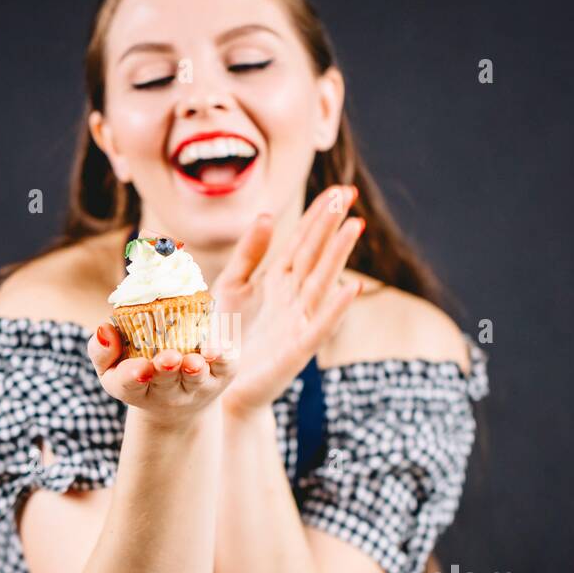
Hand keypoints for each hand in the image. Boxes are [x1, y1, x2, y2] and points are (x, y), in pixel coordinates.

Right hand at [87, 322, 236, 428]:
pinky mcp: (221, 376)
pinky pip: (225, 367)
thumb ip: (101, 351)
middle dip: (167, 369)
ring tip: (195, 360)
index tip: (138, 368)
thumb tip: (104, 329)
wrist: (180, 399)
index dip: (132, 377)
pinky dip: (223, 357)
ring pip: (196, 378)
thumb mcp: (111, 368)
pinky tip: (219, 347)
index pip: (130, 385)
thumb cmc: (139, 372)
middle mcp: (167, 392)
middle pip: (166, 382)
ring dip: (196, 368)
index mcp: (136, 389)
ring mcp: (196, 386)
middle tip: (168, 358)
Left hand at [210, 184, 364, 416]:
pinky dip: (336, 308)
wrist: (218, 384)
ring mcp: (298, 323)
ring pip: (322, 282)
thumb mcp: (233, 286)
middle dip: (332, 225)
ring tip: (355, 226)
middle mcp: (294, 298)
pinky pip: (319, 326)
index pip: (303, 241)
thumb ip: (250, 253)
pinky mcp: (296, 350)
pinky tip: (353, 287)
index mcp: (280, 281)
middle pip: (316, 255)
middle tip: (349, 193)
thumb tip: (266, 215)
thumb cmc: (227, 336)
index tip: (338, 189)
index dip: (319, 216)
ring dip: (339, 255)